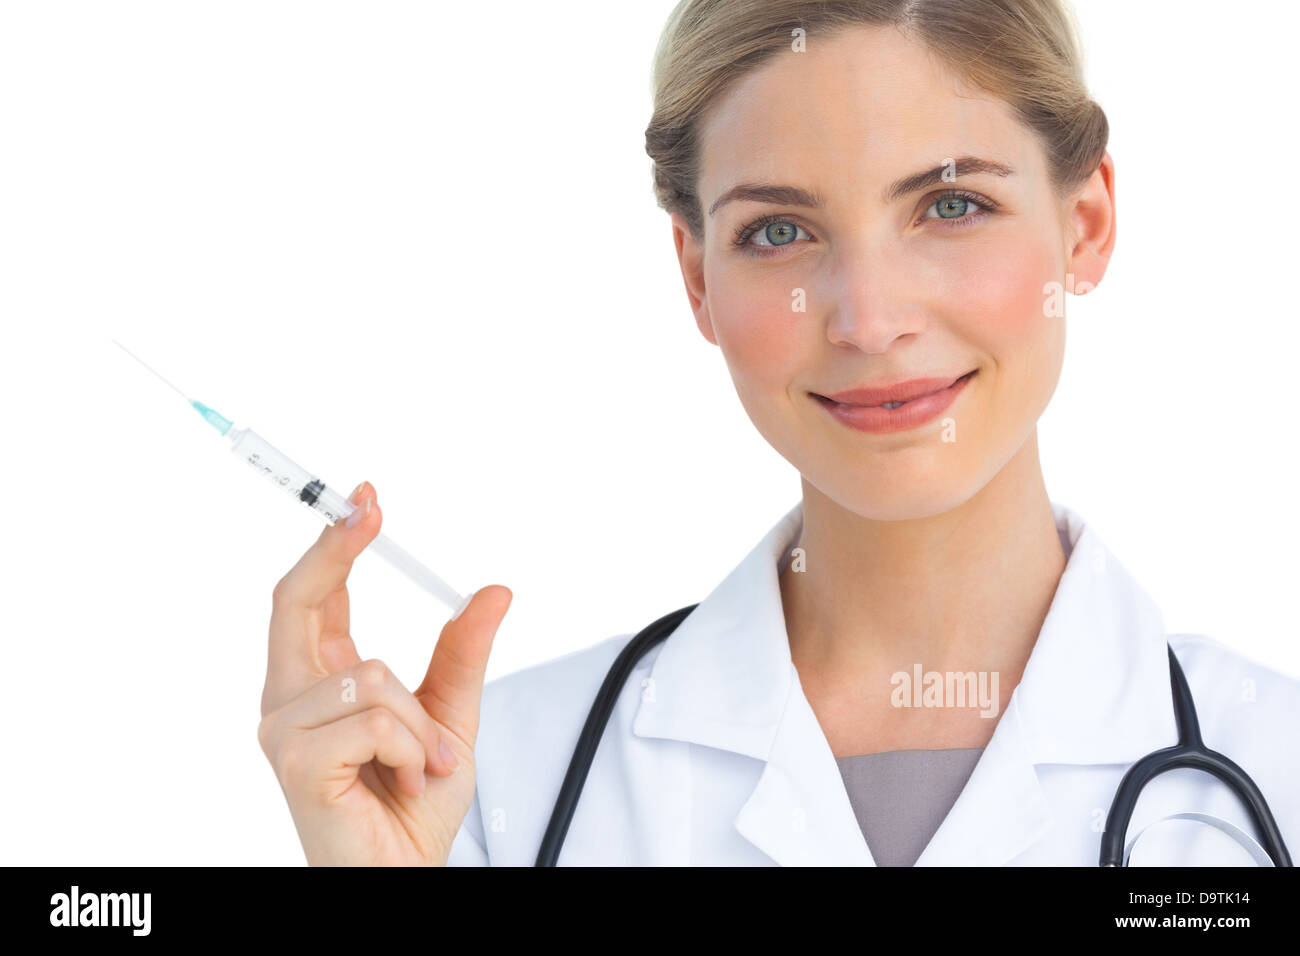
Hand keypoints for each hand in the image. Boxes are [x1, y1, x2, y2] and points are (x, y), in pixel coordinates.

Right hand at [257, 481, 510, 864]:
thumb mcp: (451, 713)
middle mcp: (290, 700)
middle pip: (294, 601)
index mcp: (320, 680)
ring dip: (421, 719)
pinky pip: (376, 717)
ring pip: (372, 672)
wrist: (407, 872)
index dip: (333, 543)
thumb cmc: (414, 803)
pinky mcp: (297, 763)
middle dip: (333, 548)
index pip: (311, 597)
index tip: (366, 499)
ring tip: (426, 761)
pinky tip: (409, 778)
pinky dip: (415, 746)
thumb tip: (493, 591)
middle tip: (371, 507)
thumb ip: (463, 653)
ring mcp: (286, 732)